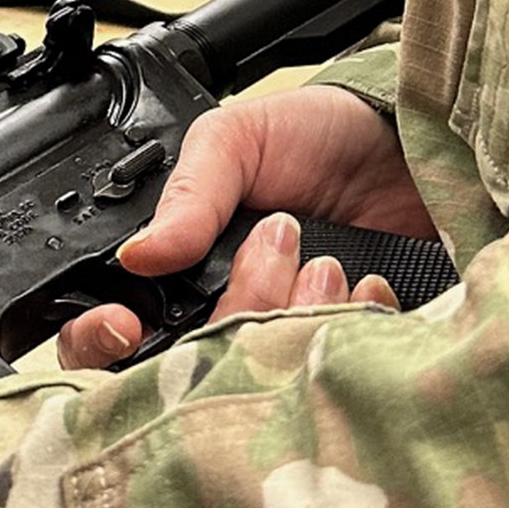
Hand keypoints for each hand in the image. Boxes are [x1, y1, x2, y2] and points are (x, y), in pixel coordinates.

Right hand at [58, 84, 433, 369]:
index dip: (106, 339)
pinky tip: (364, 283)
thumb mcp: (236, 139)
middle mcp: (220, 316)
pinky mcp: (337, 352)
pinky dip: (350, 323)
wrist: (402, 144)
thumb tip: (139, 253)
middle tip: (278, 244)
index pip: (113, 336)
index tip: (128, 325)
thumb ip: (186, 194)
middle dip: (238, 303)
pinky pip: (330, 371)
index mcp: (176, 273)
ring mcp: (278, 342)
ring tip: (327, 260)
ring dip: (294, 311)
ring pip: (258, 371)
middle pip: (191, 362)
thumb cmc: (313, 136)